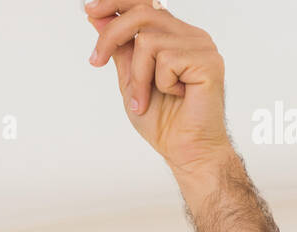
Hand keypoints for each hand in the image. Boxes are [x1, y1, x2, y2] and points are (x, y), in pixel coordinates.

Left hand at [85, 2, 231, 175]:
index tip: (89, 9)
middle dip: (112, 35)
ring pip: (148, 40)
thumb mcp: (131, 81)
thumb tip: (97, 18)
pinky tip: (175, 96)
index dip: (116, 3)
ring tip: (142, 101)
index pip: (145, 4)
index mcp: (174, 36)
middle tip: (96, 61)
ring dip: (137, 76)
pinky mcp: (208, 60)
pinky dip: (159, 84)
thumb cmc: (165, 122)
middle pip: (143, 12)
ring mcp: (201, 45)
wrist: (186, 151)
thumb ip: (120, 49)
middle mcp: (189, 35)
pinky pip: (166, 59)